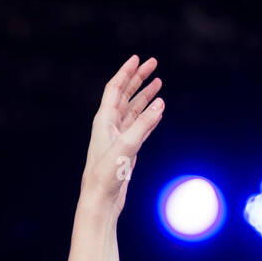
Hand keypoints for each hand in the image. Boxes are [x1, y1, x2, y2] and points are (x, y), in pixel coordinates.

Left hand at [80, 55, 163, 215]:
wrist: (100, 202)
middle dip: (138, 79)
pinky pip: (139, 128)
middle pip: (124, 96)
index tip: (138, 58)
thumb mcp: (126, 147)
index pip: (114, 89)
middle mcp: (109, 128)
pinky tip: (157, 111)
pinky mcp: (126, 152)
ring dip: (145, 97)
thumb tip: (160, 103)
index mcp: (103, 122)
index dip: (126, 72)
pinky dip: (148, 117)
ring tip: (159, 83)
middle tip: (154, 64)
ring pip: (133, 111)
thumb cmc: (106, 176)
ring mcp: (118, 139)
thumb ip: (143, 124)